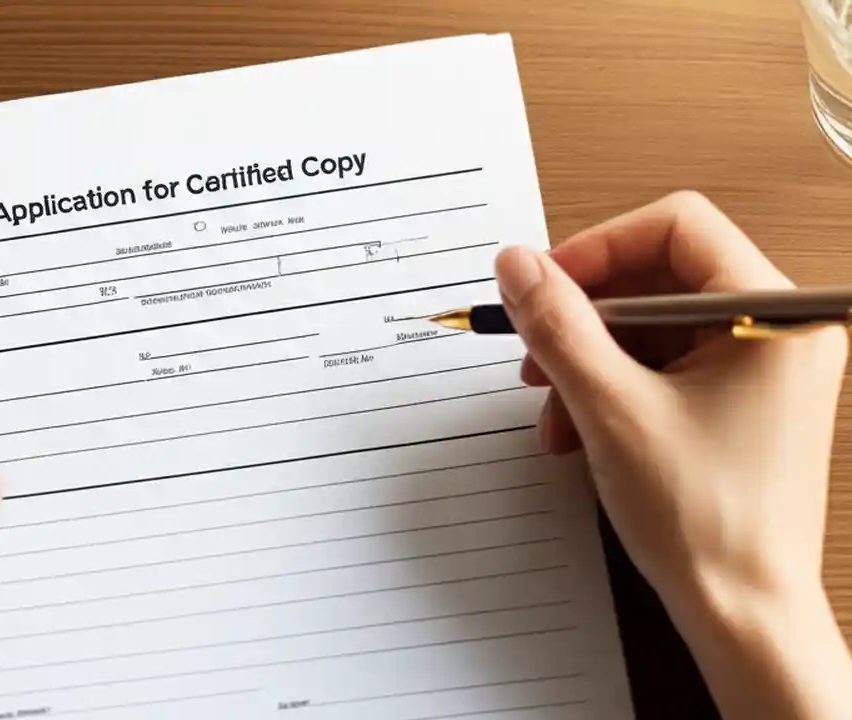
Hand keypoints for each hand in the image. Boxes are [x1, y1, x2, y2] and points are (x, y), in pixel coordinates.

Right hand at [496, 191, 851, 719]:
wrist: (743, 612)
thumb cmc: (706, 520)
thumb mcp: (610, 408)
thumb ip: (559, 325)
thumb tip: (517, 264)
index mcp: (773, 313)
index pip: (677, 226)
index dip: (597, 248)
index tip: (542, 284)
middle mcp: (779, 328)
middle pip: (660, 276)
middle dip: (585, 317)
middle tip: (534, 352)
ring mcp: (763, 366)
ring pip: (653, 326)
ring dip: (588, 361)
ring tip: (552, 409)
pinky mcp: (742, 399)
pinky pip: (664, 365)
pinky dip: (612, 388)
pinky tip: (576, 428)